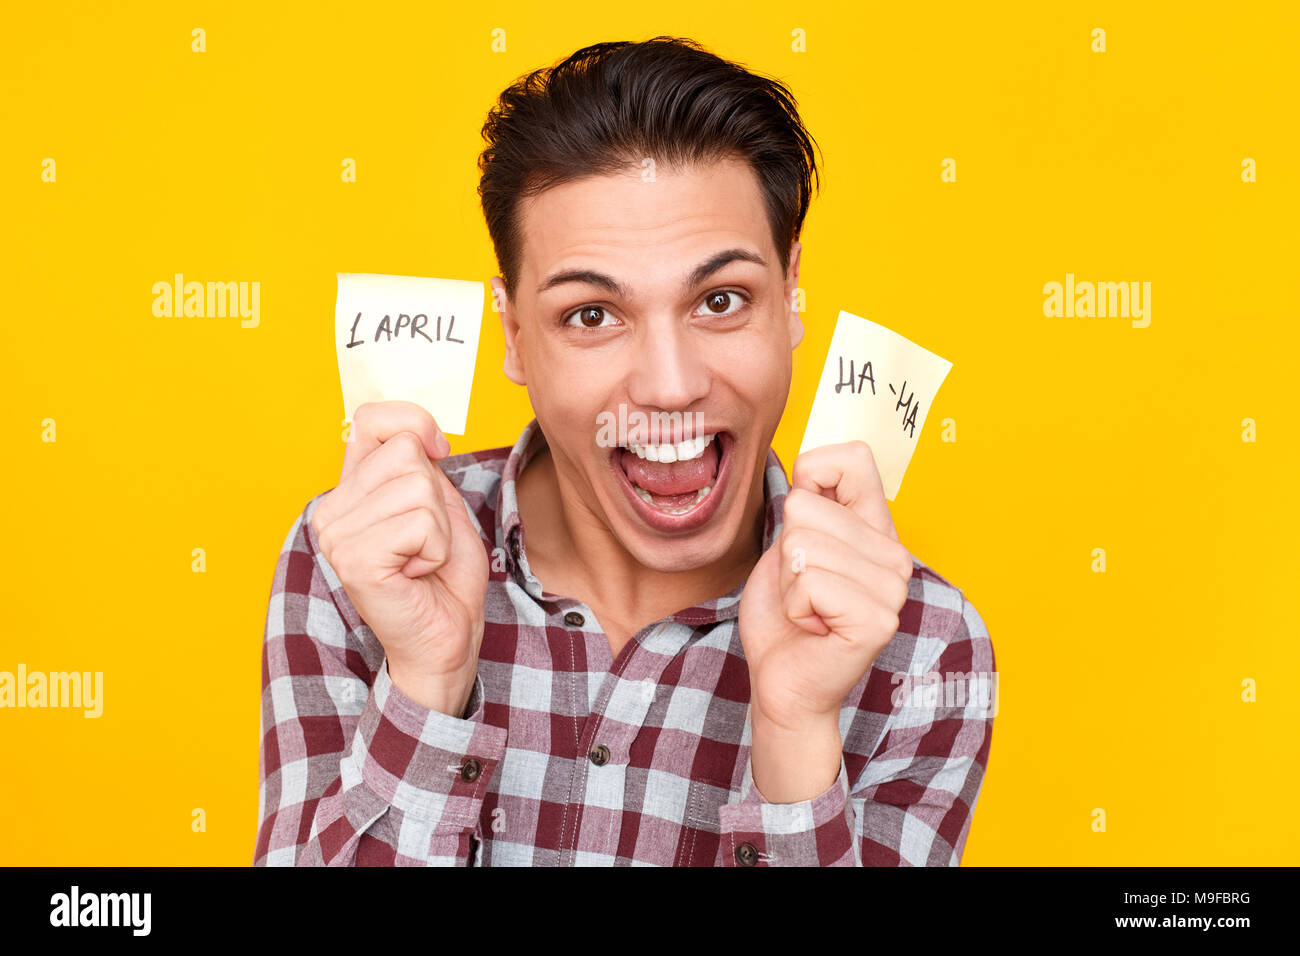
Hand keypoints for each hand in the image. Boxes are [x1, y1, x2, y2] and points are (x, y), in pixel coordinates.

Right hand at [311, 401, 488, 716]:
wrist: (444, 638)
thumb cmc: (444, 577)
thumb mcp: (439, 504)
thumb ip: (421, 464)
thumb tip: (420, 433)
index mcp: (350, 490)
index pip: (371, 418)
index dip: (415, 422)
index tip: (439, 451)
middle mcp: (332, 509)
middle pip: (406, 451)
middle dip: (437, 497)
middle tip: (426, 542)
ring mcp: (336, 534)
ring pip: (418, 486)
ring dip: (439, 528)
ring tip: (422, 560)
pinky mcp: (354, 559)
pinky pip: (421, 523)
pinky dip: (437, 548)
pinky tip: (417, 575)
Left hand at [740, 441, 913, 736]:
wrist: (782, 683)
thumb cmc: (784, 618)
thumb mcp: (787, 547)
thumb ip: (806, 505)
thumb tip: (809, 462)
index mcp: (877, 529)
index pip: (853, 458)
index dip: (811, 476)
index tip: (802, 524)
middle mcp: (894, 555)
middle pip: (805, 506)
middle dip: (785, 554)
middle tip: (803, 591)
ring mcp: (892, 588)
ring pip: (802, 546)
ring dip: (788, 584)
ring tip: (808, 610)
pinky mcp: (878, 620)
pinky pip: (809, 582)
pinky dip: (794, 606)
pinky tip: (814, 627)